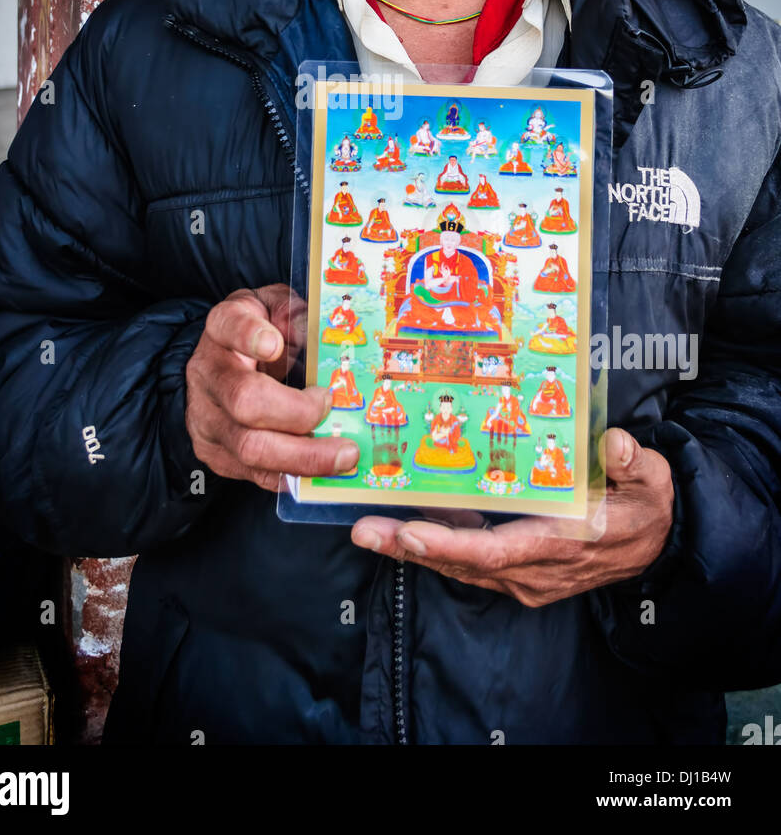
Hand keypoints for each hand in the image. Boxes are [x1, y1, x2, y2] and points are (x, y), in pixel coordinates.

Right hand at [185, 283, 358, 491]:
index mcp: (223, 328)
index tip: (273, 345)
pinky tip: (324, 471)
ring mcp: (208, 419)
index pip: (229, 326)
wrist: (217, 366)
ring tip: (344, 455)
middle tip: (332, 409)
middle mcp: (209, 374)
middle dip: (297, 414)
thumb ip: (296, 315)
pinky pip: (257, 475)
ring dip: (304, 457)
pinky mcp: (217, 454)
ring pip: (250, 449)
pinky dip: (295, 475)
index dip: (248, 335)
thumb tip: (322, 337)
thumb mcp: (274, 308)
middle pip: (245, 401)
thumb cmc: (258, 333)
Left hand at [350, 428, 673, 605]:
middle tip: (362, 528)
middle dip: (409, 547)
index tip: (409, 533)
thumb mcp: (651, 481)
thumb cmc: (645, 508)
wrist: (655, 544)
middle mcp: (534, 569)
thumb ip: (634, 463)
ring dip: (412, 548)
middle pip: (462, 562)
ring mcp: (523, 574)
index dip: (450, 545)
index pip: (496, 552)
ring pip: (459, 564)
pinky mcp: (516, 569)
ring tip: (366, 527)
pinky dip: (435, 544)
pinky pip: (468, 559)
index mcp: (561, 544)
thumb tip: (614, 444)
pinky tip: (403, 523)